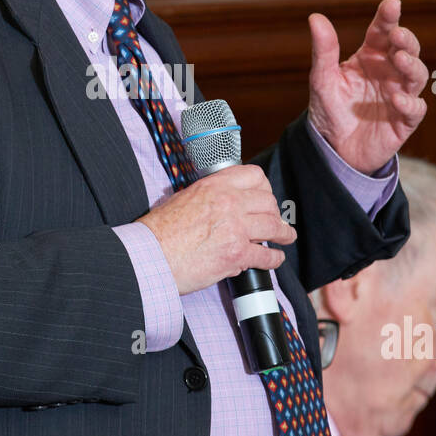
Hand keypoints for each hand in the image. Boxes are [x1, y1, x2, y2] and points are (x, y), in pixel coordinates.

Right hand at [138, 164, 296, 295]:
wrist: (150, 256)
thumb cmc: (159, 232)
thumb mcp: (182, 198)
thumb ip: (207, 196)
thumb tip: (219, 203)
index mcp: (214, 185)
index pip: (254, 176)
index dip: (265, 187)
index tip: (266, 196)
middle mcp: (228, 202)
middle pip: (268, 202)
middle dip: (275, 212)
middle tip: (276, 221)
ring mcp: (235, 228)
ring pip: (273, 227)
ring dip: (283, 234)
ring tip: (285, 237)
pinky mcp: (236, 254)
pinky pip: (266, 255)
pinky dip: (274, 259)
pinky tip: (274, 260)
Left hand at [307, 0, 428, 173]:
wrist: (333, 148)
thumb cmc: (330, 109)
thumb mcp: (322, 78)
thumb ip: (323, 50)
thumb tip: (315, 17)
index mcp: (370, 56)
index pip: (382, 31)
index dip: (388, 17)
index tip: (392, 4)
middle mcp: (389, 72)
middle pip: (407, 49)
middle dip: (405, 40)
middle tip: (396, 35)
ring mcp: (400, 94)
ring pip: (417, 75)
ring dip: (411, 65)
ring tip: (398, 58)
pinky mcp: (404, 120)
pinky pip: (415, 109)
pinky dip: (409, 102)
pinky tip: (397, 98)